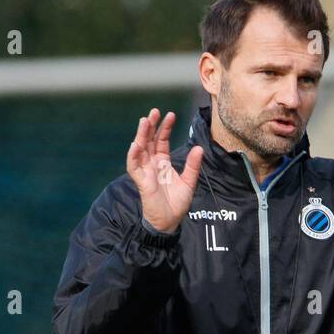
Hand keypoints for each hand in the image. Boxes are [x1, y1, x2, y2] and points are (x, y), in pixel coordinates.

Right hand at [126, 108, 203, 232]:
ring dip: (141, 135)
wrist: (170, 222)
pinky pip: (134, 167)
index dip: (164, 128)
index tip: (170, 115)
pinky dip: (133, 156)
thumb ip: (193, 166)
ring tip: (145, 121)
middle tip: (154, 112)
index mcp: (163, 162)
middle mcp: (152, 164)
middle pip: (149, 141)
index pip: (161, 140)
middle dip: (151, 126)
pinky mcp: (142, 182)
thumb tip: (199, 148)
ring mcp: (146, 172)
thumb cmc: (177, 203)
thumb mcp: (189, 182)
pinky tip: (136, 144)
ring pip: (140, 150)